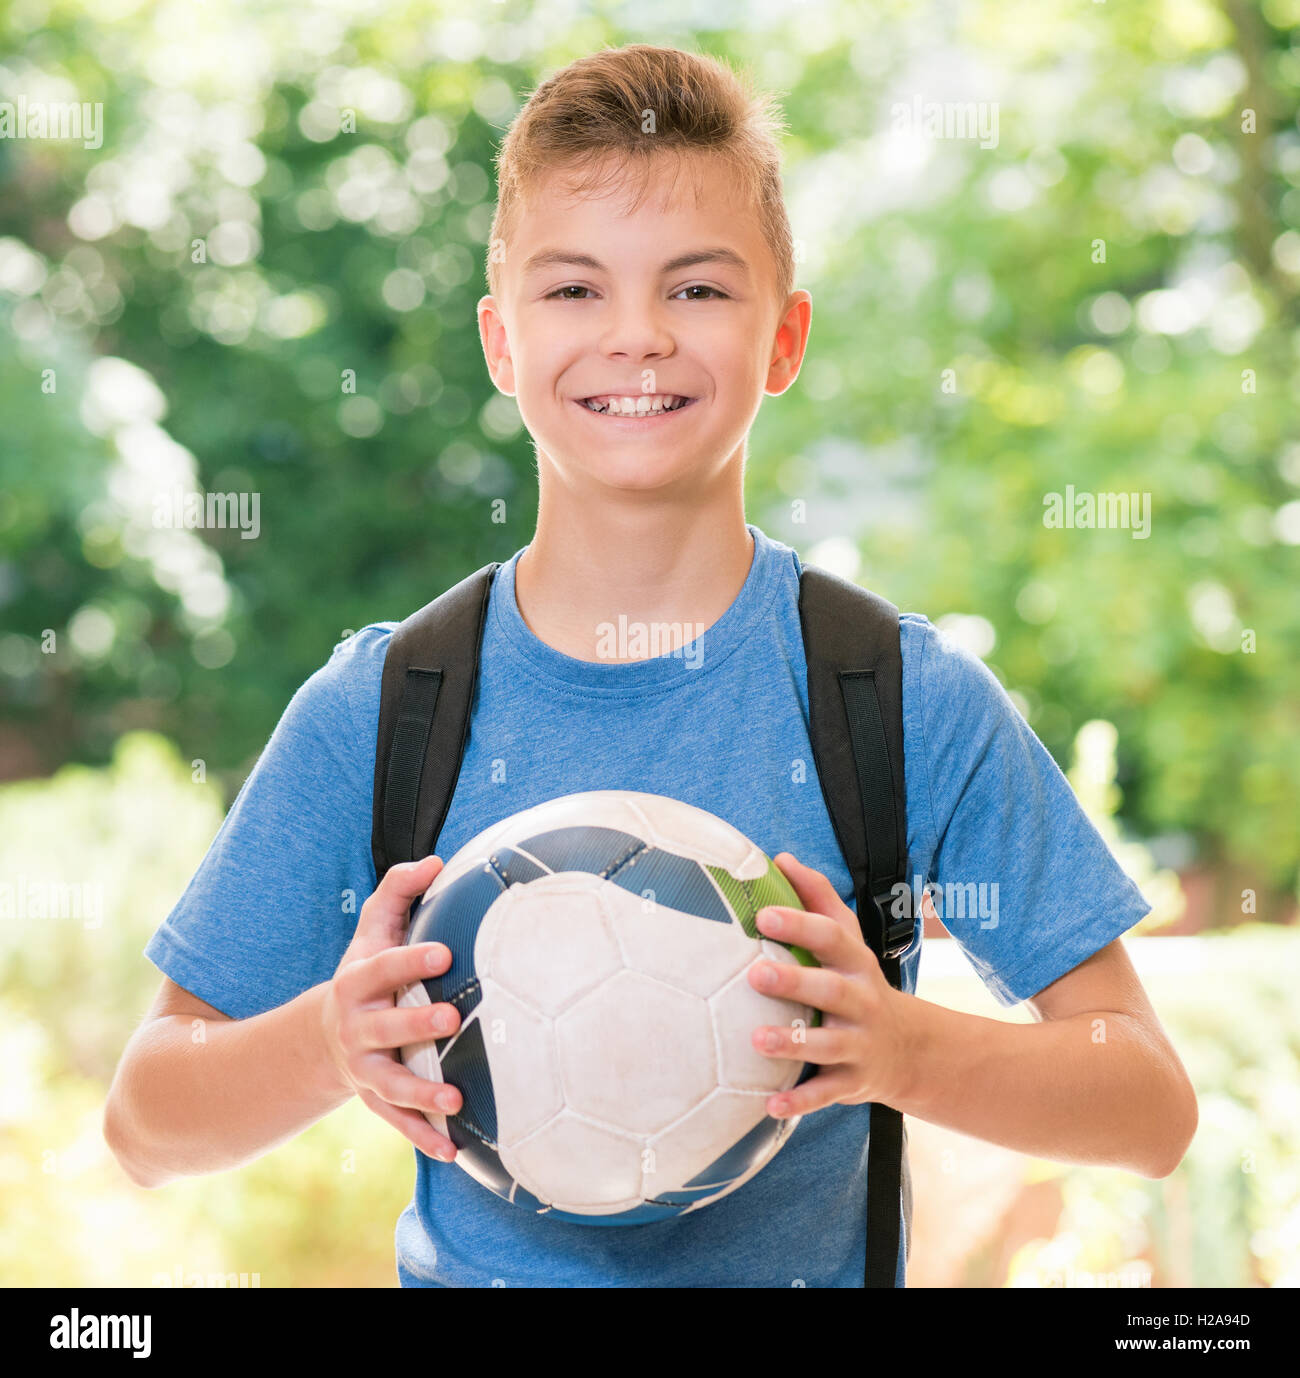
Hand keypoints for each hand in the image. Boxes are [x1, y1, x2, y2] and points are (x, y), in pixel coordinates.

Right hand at [320, 854, 463, 1161]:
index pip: (384, 967)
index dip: (411, 959)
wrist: (326, 1033)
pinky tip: (453, 1150)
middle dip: (416, 1024)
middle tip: (451, 1017)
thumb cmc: (367, 971)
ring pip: (390, 1084)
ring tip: (454, 1099)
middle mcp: (357, 1028)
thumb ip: (398, 891)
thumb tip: (436, 859)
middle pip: (385, 1028)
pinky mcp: (376, 1100)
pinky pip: (398, 1123)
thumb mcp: (372, 930)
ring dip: (421, 1095)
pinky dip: (423, 1138)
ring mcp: (365, 1069)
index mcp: (358, 982)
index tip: (445, 952)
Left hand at [748, 851, 927, 1117]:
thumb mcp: (848, 940)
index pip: (831, 936)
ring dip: (792, 1042)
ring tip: (756, 1040)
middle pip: (830, 989)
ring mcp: (859, 1043)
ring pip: (827, 1043)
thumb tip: (779, 859)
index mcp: (855, 962)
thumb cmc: (858, 981)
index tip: (763, 913)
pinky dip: (799, 1101)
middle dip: (795, 981)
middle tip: (755, 972)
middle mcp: (861, 1001)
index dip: (800, 923)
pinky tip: (769, 1105)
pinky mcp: (853, 1082)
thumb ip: (817, 898)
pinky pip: (825, 1093)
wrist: (912, 1049)